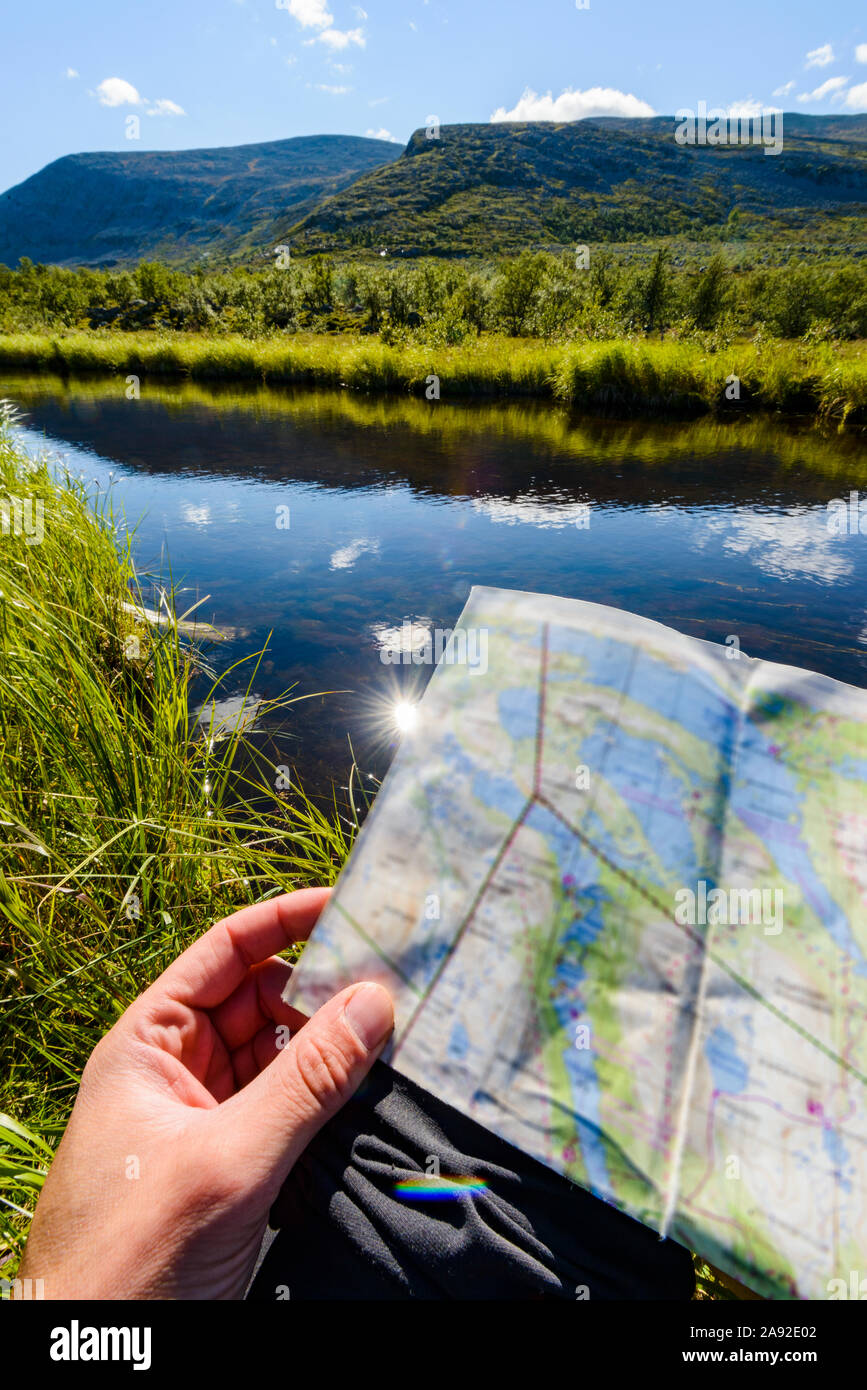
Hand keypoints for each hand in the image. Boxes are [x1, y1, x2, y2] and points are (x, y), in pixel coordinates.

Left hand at [19, 887, 392, 1299]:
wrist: (99, 1355)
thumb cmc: (132, 1254)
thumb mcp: (229, 1158)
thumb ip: (307, 1080)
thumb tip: (375, 1001)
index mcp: (149, 1043)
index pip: (225, 952)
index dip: (285, 921)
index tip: (351, 905)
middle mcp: (176, 1070)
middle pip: (262, 1000)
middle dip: (322, 987)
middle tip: (394, 980)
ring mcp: (205, 1119)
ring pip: (281, 1054)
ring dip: (332, 1043)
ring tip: (396, 1030)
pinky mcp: (232, 1165)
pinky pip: (288, 1107)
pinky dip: (328, 1094)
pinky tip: (371, 1088)